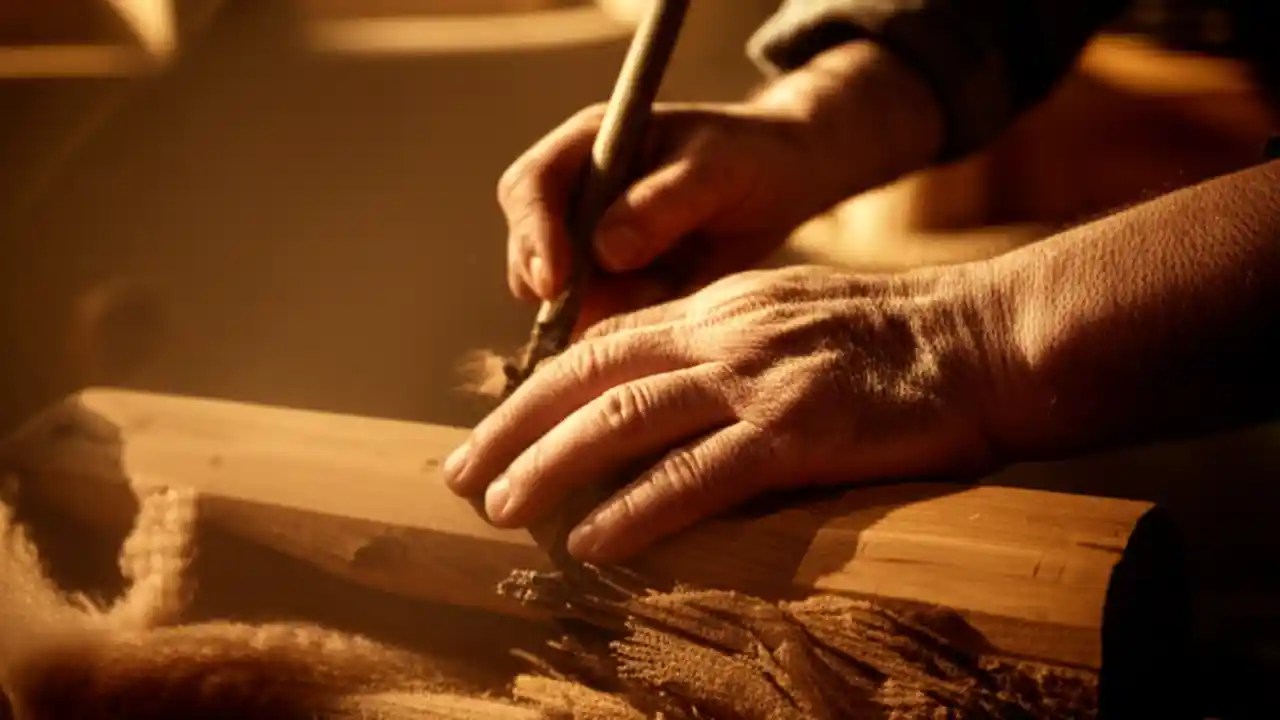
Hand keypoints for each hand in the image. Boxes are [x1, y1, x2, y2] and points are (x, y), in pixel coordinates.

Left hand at [442, 265, 1007, 562]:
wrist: (986, 340)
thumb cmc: (896, 342)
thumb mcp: (791, 318)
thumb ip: (724, 347)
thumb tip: (665, 396)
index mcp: (719, 308)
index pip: (602, 345)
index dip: (537, 391)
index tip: (493, 432)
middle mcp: (722, 333)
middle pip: (587, 375)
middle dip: (513, 427)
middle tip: (460, 474)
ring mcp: (757, 378)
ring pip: (622, 419)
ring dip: (550, 465)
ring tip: (501, 507)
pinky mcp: (797, 430)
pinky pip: (694, 473)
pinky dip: (633, 509)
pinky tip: (592, 540)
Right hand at [499, 101, 835, 324]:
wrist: (786, 181)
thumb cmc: (750, 156)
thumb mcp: (715, 168)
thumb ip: (661, 204)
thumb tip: (603, 250)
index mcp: (587, 146)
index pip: (529, 189)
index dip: (533, 235)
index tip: (555, 281)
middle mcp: (578, 195)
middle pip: (528, 249)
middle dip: (562, 286)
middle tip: (630, 294)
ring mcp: (592, 241)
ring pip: (561, 295)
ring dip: (604, 307)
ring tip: (669, 287)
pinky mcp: (617, 281)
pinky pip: (600, 316)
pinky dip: (628, 321)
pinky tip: (674, 296)